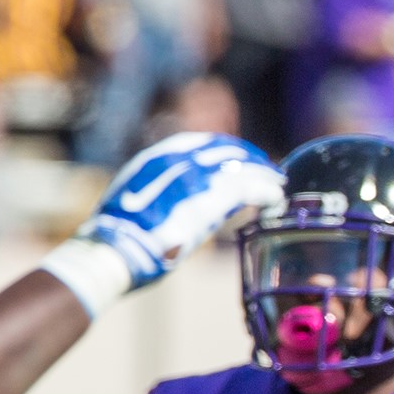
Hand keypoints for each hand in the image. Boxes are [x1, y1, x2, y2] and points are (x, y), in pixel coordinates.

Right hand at [79, 132, 283, 290]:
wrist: (115, 250)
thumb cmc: (119, 238)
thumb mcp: (135, 200)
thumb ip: (156, 191)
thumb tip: (174, 198)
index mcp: (154, 159)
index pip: (198, 144)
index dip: (223, 149)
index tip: (239, 156)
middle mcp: (175, 161)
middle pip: (224, 151)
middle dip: (249, 158)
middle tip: (267, 168)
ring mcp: (194, 178)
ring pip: (241, 168)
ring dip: (263, 175)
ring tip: (278, 183)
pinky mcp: (210, 199)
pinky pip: (249, 190)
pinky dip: (266, 193)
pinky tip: (277, 200)